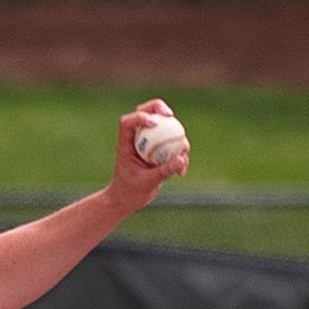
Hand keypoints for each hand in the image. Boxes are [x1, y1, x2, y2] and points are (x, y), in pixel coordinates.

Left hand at [107, 99, 188, 214]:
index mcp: (125, 144)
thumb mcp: (147, 182)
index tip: (154, 123)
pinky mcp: (158, 148)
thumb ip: (164, 170)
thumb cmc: (130, 191)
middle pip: (146, 113)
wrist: (128, 200)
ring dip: (177, 136)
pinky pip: (173, 144)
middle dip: (159, 108)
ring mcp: (148, 141)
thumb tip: (182, 158)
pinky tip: (182, 172)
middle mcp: (136, 138)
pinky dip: (181, 154)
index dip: (140, 117)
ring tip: (183, 156)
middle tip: (170, 115)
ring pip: (164, 126)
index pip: (128, 122)